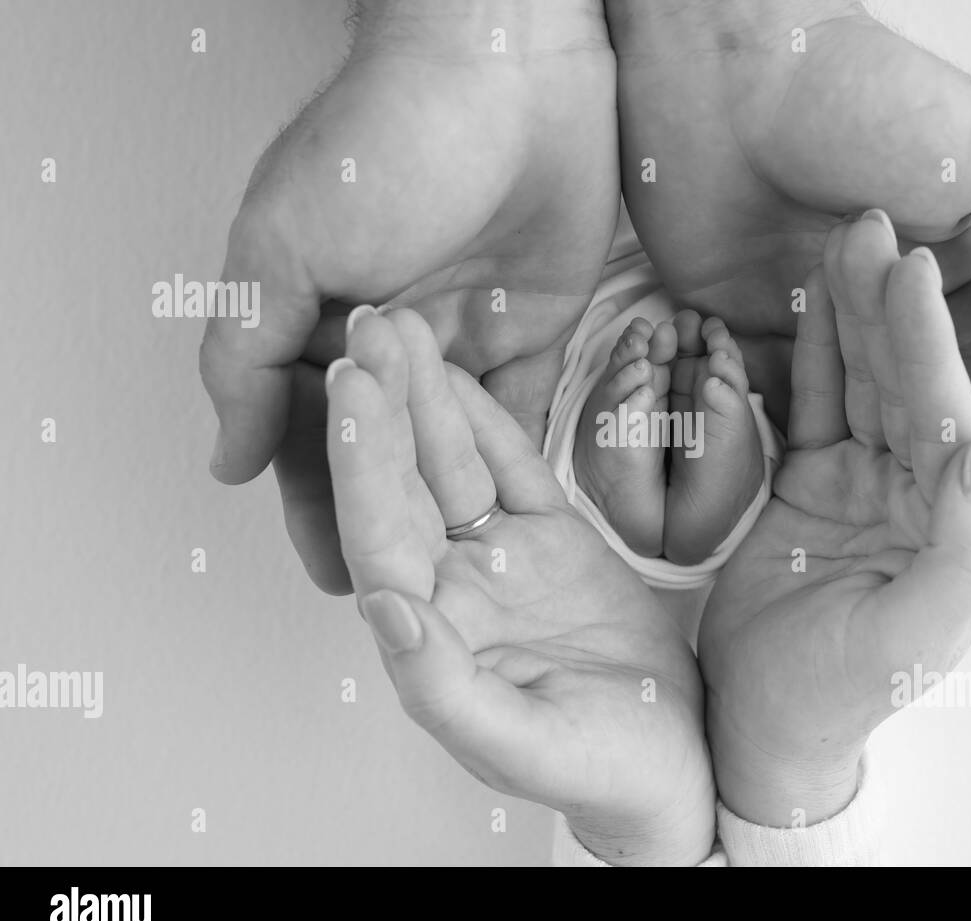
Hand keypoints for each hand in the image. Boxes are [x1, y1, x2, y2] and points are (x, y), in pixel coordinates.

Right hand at [201, 0, 619, 592]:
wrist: (506, 73)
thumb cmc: (383, 142)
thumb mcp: (283, 247)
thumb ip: (249, 354)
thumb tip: (229, 458)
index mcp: (320, 321)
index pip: (312, 432)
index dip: (317, 501)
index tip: (327, 570)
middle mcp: (391, 338)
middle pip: (385, 450)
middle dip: (384, 519)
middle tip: (396, 594)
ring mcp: (466, 335)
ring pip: (451, 442)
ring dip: (448, 503)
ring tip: (457, 575)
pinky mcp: (537, 326)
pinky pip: (522, 408)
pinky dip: (516, 457)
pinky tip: (515, 516)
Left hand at [325, 308, 715, 865]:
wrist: (676, 757)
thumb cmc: (599, 769)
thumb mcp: (522, 743)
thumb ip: (442, 685)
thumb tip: (379, 608)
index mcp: (429, 636)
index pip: (377, 537)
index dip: (360, 462)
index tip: (348, 387)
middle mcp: (451, 588)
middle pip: (404, 485)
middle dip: (383, 405)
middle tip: (367, 326)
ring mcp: (501, 559)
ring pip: (452, 466)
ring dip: (427, 397)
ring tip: (403, 327)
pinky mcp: (551, 539)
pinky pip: (512, 469)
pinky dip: (488, 420)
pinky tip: (460, 372)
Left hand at [606, 0, 970, 495]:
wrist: (729, 74)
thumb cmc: (868, 98)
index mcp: (950, 248)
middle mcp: (883, 290)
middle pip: (922, 385)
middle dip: (949, 447)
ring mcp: (812, 310)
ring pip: (853, 399)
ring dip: (876, 455)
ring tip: (904, 524)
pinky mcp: (742, 321)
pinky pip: (772, 392)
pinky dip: (792, 435)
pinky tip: (821, 493)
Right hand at [698, 213, 970, 826]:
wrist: (760, 720)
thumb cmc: (839, 694)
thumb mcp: (907, 640)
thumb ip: (963, 552)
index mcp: (956, 525)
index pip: (948, 419)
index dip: (933, 347)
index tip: (918, 272)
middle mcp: (918, 491)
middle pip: (907, 385)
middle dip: (894, 309)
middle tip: (877, 225)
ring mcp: (863, 479)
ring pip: (862, 383)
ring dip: (856, 314)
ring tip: (845, 238)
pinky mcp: (811, 477)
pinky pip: (813, 404)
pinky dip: (811, 352)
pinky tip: (810, 295)